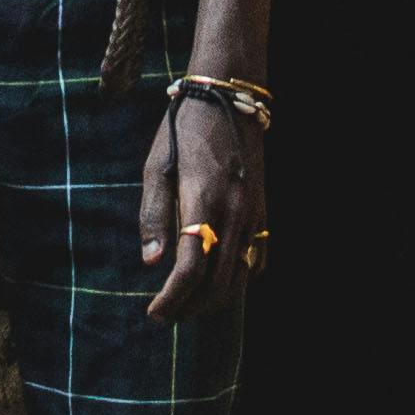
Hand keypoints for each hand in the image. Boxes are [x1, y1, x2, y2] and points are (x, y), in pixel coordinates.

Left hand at [137, 85, 265, 322]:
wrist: (229, 100)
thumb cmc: (183, 131)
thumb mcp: (157, 167)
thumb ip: (154, 215)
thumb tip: (152, 262)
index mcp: (203, 201)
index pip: (191, 268)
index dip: (172, 298)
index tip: (154, 313)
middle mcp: (234, 213)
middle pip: (217, 283)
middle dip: (190, 307)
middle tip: (165, 315)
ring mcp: (253, 215)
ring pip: (238, 277)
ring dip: (212, 299)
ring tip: (185, 304)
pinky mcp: (262, 213)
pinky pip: (254, 261)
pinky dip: (236, 280)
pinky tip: (215, 280)